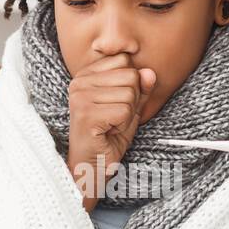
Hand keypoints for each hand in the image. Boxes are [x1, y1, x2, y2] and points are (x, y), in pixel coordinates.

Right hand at [67, 54, 156, 211]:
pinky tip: (108, 133)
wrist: (92, 167)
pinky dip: (124, 125)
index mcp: (86, 74)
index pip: (125, 61)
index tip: (113, 105)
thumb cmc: (108, 137)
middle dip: (131, 101)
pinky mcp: (86, 114)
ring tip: (110, 126)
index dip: (130, 86)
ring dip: (127, 115)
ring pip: (130, 93)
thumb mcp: (130, 108)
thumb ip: (141, 88)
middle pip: (130, 75)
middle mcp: (79, 82)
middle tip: (113, 119)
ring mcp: (80, 97)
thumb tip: (150, 72)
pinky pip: (125, 110)